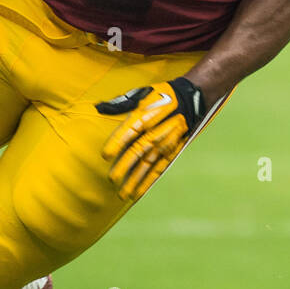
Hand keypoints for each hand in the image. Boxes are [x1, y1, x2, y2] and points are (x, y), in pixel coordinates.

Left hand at [97, 78, 204, 199]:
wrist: (190, 99)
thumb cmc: (161, 96)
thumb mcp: (141, 95)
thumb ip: (120, 104)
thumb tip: (99, 108)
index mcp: (145, 116)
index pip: (129, 131)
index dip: (117, 143)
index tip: (106, 155)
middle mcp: (154, 131)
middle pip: (137, 151)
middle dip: (124, 166)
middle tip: (112, 179)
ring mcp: (164, 143)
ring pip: (147, 164)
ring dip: (135, 180)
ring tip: (123, 194)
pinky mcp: (172, 151)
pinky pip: (159, 168)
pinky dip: (149, 181)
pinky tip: (139, 192)